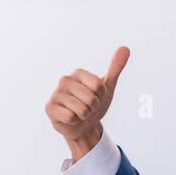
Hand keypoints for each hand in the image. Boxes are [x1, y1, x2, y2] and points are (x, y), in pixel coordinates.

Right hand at [46, 46, 130, 160]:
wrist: (84, 126)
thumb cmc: (94, 105)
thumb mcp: (107, 87)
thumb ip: (115, 68)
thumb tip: (125, 48)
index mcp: (78, 73)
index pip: (98, 86)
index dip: (100, 96)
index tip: (95, 97)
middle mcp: (65, 80)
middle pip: (91, 98)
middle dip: (93, 108)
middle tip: (87, 108)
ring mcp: (56, 94)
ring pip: (81, 109)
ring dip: (84, 116)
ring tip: (79, 114)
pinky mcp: (50, 108)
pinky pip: (70, 117)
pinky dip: (74, 122)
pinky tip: (70, 119)